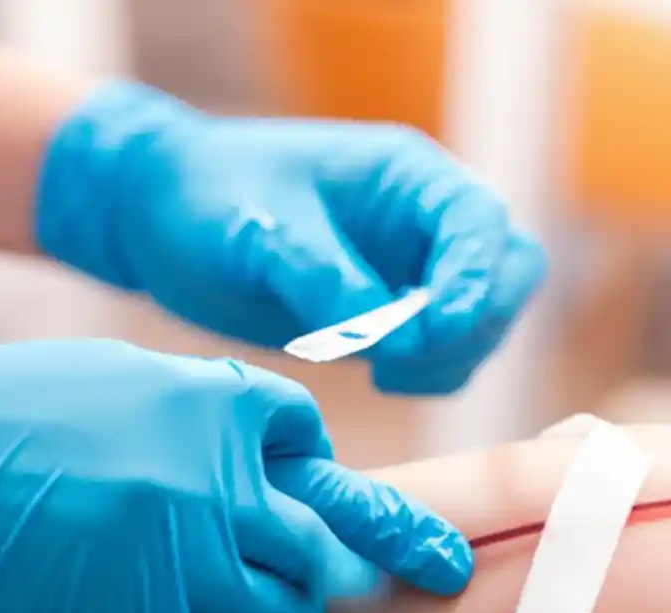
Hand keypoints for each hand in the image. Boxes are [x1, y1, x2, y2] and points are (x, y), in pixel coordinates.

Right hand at [0, 340, 470, 612]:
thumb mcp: (108, 374)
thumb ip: (192, 402)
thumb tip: (251, 442)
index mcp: (209, 406)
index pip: (302, 432)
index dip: (297, 458)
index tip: (280, 479)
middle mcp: (215, 486)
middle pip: (312, 538)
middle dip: (297, 548)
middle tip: (261, 556)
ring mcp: (185, 570)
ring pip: (285, 609)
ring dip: (264, 605)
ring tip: (218, 598)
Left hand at [37, 81, 546, 394]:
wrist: (160, 216)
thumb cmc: (206, 196)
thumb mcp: (256, 230)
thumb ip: (320, 276)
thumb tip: (381, 335)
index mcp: (406, 176)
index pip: (481, 225)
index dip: (473, 281)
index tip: (427, 332)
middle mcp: (425, 219)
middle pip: (511, 271)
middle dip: (476, 323)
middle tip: (403, 360)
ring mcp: (414, 267)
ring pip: (486, 319)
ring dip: (454, 356)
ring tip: (383, 373)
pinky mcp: (394, 313)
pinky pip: (446, 352)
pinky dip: (431, 374)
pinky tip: (378, 378)